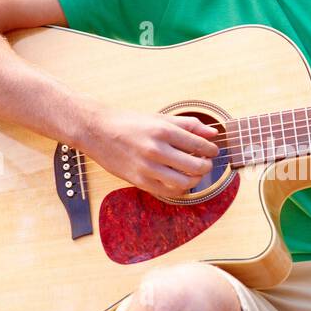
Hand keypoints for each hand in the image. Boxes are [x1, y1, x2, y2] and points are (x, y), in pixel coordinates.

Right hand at [86, 109, 220, 198]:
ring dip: (195, 180)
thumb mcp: (160, 118)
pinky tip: (180, 182)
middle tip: (206, 163)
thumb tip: (213, 132)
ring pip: (184, 183)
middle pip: (195, 166)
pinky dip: (179, 190)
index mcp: (163, 131)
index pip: (199, 145)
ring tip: (194, 174)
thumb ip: (188, 125)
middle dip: (207, 166)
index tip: (212, 151)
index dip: (211, 150)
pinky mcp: (139, 181)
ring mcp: (147, 167)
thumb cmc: (129, 123)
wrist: (97, 130)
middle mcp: (156, 149)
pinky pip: (168, 192)